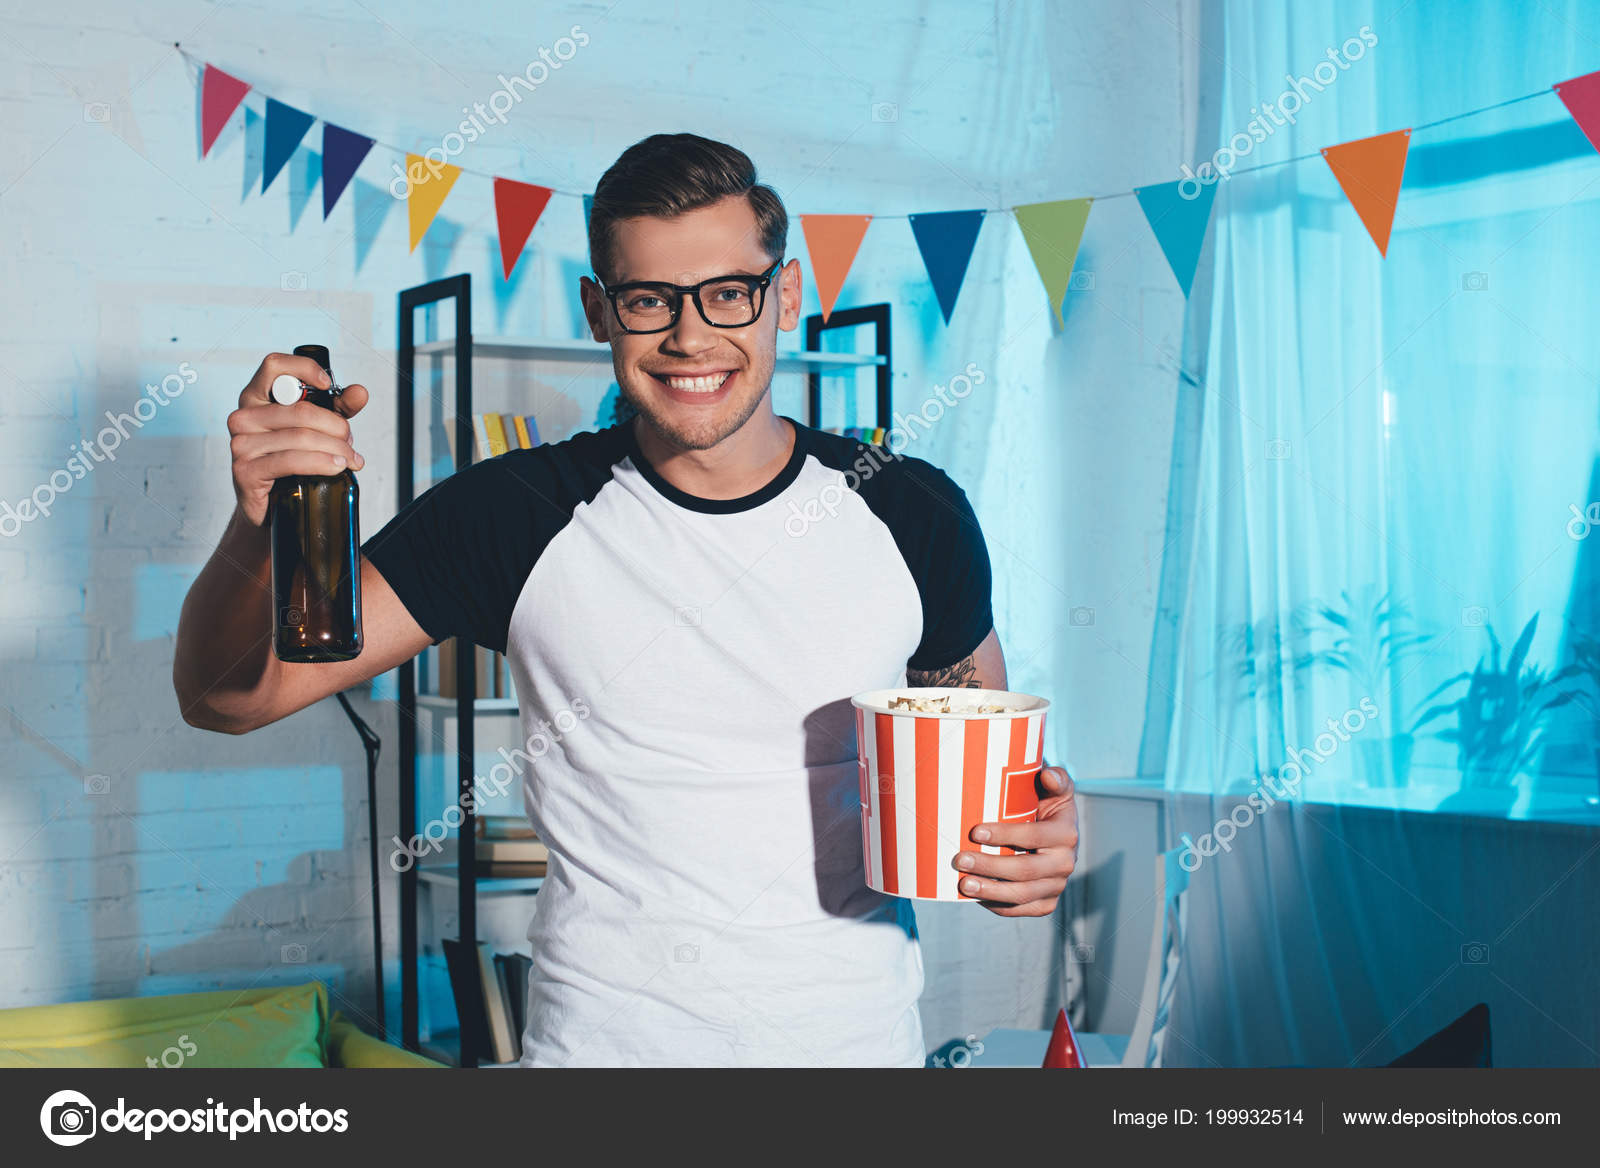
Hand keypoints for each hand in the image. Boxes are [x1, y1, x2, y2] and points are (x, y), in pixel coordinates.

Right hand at [227, 352, 369, 525]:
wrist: (269, 502)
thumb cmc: (288, 457)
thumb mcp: (316, 427)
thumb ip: (337, 407)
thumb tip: (360, 392)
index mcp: (256, 396)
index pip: (274, 366)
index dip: (304, 369)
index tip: (328, 385)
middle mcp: (243, 416)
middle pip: (301, 410)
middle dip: (336, 427)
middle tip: (350, 441)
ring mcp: (241, 444)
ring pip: (300, 437)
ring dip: (335, 448)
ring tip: (350, 459)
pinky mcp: (245, 470)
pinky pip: (291, 461)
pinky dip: (321, 463)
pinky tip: (337, 467)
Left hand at [950, 765, 1076, 916]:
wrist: (1053, 832)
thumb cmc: (1045, 805)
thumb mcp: (1055, 788)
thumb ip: (1055, 778)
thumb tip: (1047, 775)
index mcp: (1066, 833)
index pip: (1033, 836)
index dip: (1004, 835)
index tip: (975, 832)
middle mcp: (1065, 863)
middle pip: (1025, 870)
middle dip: (990, 867)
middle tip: (959, 860)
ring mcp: (1056, 886)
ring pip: (1022, 894)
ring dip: (990, 891)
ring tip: (963, 884)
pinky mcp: (1046, 902)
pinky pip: (1021, 909)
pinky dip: (997, 905)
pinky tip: (975, 897)